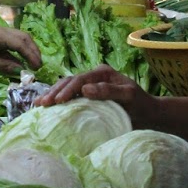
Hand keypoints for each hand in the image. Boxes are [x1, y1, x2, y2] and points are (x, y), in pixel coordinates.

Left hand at [0, 26, 40, 74]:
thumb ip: (7, 65)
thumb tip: (21, 70)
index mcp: (0, 33)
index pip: (21, 43)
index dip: (32, 55)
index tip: (39, 67)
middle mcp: (0, 31)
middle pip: (22, 38)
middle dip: (32, 50)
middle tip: (39, 64)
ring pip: (17, 41)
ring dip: (25, 52)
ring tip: (33, 64)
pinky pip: (8, 47)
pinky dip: (16, 55)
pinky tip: (20, 64)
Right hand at [35, 65, 157, 125]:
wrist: (148, 114)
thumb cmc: (140, 104)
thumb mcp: (128, 96)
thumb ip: (109, 91)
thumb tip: (85, 89)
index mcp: (103, 72)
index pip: (80, 79)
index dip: (67, 89)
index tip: (57, 101)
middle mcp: (94, 76)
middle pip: (70, 81)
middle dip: (55, 91)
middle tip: (42, 104)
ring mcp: (90, 85)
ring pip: (67, 87)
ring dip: (53, 95)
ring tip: (39, 105)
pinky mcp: (89, 96)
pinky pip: (71, 96)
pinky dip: (59, 100)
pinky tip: (48, 107)